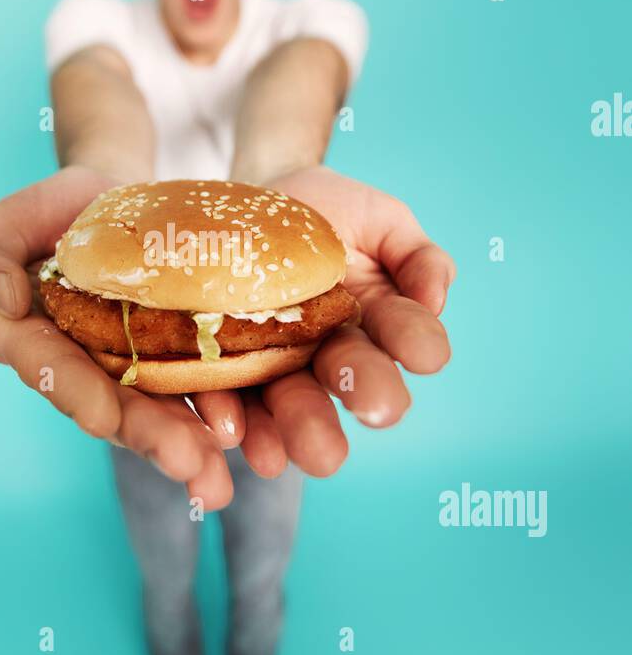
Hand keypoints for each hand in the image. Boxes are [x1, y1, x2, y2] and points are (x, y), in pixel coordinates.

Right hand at [0, 165, 248, 509]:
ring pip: (161, 419)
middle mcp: (85, 374)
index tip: (103, 416)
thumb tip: (2, 298)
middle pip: (114, 409)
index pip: (51, 369)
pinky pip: (205, 401)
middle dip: (149, 438)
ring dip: (189, 451)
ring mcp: (137, 380)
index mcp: (36, 341)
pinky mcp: (184, 374)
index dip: (76, 393)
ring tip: (217, 480)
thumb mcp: (22, 216)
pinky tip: (252, 445)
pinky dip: (230, 423)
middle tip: (187, 463)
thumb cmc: (68, 211)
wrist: (138, 204)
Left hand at [215, 166, 456, 478]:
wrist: (242, 201)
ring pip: (289, 403)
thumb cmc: (322, 211)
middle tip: (378, 411)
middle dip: (365, 396)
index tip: (427, 353)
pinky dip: (230, 419)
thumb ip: (415, 255)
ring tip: (316, 452)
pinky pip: (223, 397)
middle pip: (348, 381)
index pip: (402, 333)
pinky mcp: (219, 367)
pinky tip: (234, 433)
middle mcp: (327, 354)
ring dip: (300, 429)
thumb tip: (436, 298)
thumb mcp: (376, 219)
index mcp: (374, 323)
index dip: (415, 341)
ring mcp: (273, 364)